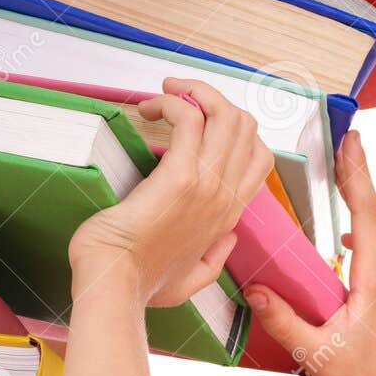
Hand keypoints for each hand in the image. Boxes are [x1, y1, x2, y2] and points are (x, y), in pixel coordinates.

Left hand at [68, 80, 272, 306]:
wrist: (116, 283)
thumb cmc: (142, 283)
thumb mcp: (192, 280)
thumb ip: (216, 259)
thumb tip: (229, 241)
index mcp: (228, 217)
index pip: (259, 157)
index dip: (234, 129)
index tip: (200, 122)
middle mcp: (225, 197)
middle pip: (245, 126)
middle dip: (213, 99)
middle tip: (179, 97)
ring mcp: (207, 186)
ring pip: (226, 115)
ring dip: (195, 92)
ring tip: (166, 93)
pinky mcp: (180, 176)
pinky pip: (190, 118)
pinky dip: (171, 102)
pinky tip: (148, 108)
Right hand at [243, 132, 375, 375]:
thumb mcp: (312, 353)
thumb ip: (283, 321)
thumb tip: (253, 289)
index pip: (369, 216)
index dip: (359, 176)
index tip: (353, 142)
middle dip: (359, 181)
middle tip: (346, 145)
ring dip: (365, 213)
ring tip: (345, 186)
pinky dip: (375, 237)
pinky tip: (355, 241)